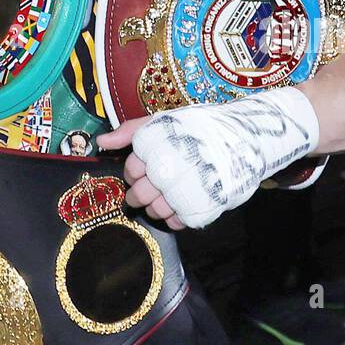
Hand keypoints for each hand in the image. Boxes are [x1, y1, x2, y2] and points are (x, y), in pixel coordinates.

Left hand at [98, 88, 317, 230]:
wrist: (243, 138)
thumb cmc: (198, 127)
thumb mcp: (162, 121)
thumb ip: (129, 131)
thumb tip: (101, 142)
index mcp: (158, 147)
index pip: (130, 169)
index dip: (133, 171)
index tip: (143, 168)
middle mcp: (169, 170)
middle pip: (139, 194)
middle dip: (139, 193)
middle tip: (150, 186)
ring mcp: (186, 191)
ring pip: (155, 211)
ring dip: (155, 207)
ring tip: (165, 195)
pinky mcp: (202, 207)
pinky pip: (177, 223)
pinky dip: (173, 219)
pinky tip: (178, 206)